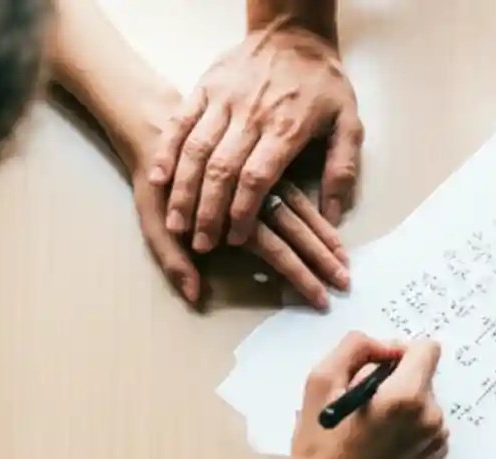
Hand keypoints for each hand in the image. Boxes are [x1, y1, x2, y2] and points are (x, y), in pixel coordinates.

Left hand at [133, 157, 348, 308]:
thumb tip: (192, 294)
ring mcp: (259, 174)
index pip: (275, 252)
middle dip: (323, 258)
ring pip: (302, 210)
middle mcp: (251, 192)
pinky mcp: (261, 162)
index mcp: (230, 209)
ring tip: (345, 262)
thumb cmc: (155, 182)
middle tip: (345, 283)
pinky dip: (314, 211)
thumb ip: (171, 257)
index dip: (298, 276)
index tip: (319, 299)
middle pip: (298, 232)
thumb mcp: (151, 221)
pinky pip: (295, 191)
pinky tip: (330, 225)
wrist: (151, 122)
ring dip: (323, 237)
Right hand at [147, 25, 362, 253]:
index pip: (258, 177)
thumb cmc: (323, 84)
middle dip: (209, 211)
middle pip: (223, 169)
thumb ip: (342, 169)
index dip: (243, 211)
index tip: (234, 239)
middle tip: (201, 242)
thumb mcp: (349, 123)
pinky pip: (181, 121)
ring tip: (176, 223)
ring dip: (184, 189)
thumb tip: (333, 215)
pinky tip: (158, 178)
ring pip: (197, 149)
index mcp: (287, 127)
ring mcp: (224, 99)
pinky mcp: (205, 87)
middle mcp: (251, 114)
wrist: (295, 32)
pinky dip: (168, 151)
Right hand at [283, 333, 448, 458]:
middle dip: (396, 380)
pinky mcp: (433, 458)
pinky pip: (426, 425)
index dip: (399, 351)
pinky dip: (408, 425)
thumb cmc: (318, 445)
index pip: (428, 348)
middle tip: (363, 404)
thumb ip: (356, 346)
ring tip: (369, 427)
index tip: (377, 368)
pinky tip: (380, 442)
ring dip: (402, 404)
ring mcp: (435, 440)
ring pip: (424, 400)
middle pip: (423, 375)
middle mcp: (430, 417)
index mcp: (406, 396)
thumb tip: (386, 346)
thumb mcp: (321, 380)